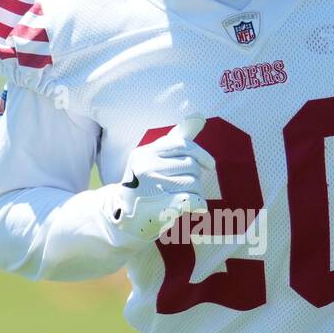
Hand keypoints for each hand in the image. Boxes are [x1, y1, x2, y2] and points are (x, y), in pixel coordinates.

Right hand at [103, 115, 213, 240]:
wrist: (123, 216)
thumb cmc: (143, 183)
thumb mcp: (153, 157)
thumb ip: (176, 138)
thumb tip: (199, 116)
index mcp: (146, 153)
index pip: (182, 145)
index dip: (201, 154)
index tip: (210, 165)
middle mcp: (147, 167)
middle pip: (191, 166)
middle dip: (195, 176)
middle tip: (188, 186)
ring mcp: (153, 187)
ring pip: (194, 183)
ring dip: (197, 191)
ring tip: (185, 196)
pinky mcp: (161, 207)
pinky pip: (193, 200)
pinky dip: (200, 204)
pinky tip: (197, 207)